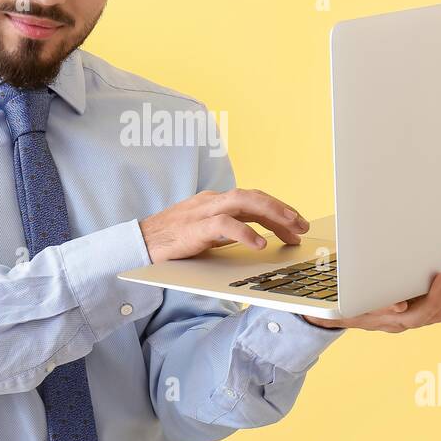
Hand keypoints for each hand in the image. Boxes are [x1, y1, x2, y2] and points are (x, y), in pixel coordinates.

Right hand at [140, 189, 309, 262]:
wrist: (137, 244)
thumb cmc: (171, 241)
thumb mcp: (206, 235)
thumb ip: (228, 232)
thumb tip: (258, 240)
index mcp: (216, 203)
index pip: (254, 200)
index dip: (278, 210)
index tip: (298, 225)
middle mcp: (212, 202)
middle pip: (254, 197)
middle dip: (282, 210)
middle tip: (302, 226)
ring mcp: (202, 212)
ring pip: (244, 202)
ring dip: (271, 214)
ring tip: (290, 229)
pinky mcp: (193, 228)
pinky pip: (224, 224)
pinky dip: (245, 232)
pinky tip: (260, 244)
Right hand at [301, 256, 440, 332]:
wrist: (355, 311)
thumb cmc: (354, 304)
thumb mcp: (350, 305)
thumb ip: (360, 308)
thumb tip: (386, 308)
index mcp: (396, 321)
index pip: (420, 314)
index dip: (436, 297)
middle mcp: (415, 320)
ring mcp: (427, 314)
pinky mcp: (437, 305)